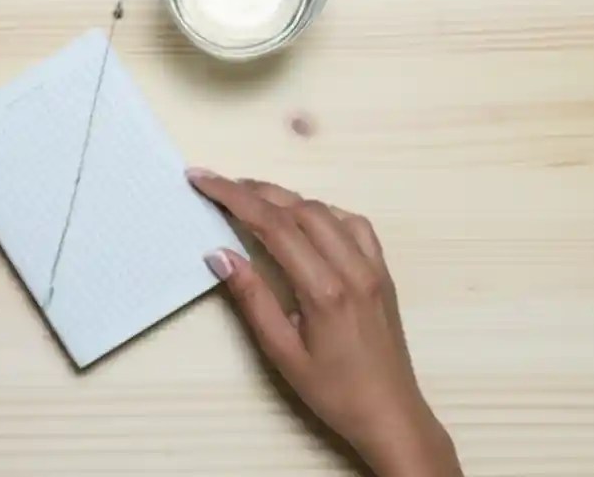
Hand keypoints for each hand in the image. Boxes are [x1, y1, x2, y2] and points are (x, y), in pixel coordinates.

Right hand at [190, 172, 460, 476]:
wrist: (391, 414)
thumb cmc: (333, 391)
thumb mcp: (282, 351)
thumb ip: (252, 298)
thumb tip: (219, 253)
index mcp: (324, 289)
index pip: (273, 225)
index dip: (234, 197)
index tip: (203, 179)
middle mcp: (353, 268)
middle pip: (300, 208)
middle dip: (255, 191)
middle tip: (218, 186)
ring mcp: (373, 267)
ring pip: (327, 210)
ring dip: (287, 198)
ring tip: (252, 199)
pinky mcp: (383, 272)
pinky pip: (353, 225)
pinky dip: (322, 211)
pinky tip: (303, 220)